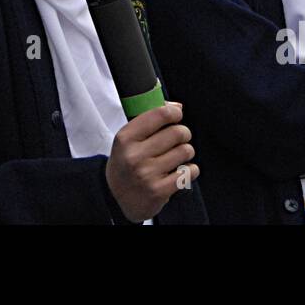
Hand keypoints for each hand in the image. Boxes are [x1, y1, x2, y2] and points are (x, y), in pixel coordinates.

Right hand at [105, 101, 197, 222]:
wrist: (114, 197)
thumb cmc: (125, 163)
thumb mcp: (128, 138)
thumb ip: (150, 119)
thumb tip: (177, 107)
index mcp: (126, 138)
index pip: (159, 115)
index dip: (174, 113)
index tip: (176, 115)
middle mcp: (135, 155)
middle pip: (177, 133)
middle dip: (183, 133)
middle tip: (180, 137)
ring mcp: (147, 174)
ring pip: (185, 151)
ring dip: (186, 152)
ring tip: (178, 156)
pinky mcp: (159, 191)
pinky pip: (189, 172)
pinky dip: (190, 170)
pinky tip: (180, 170)